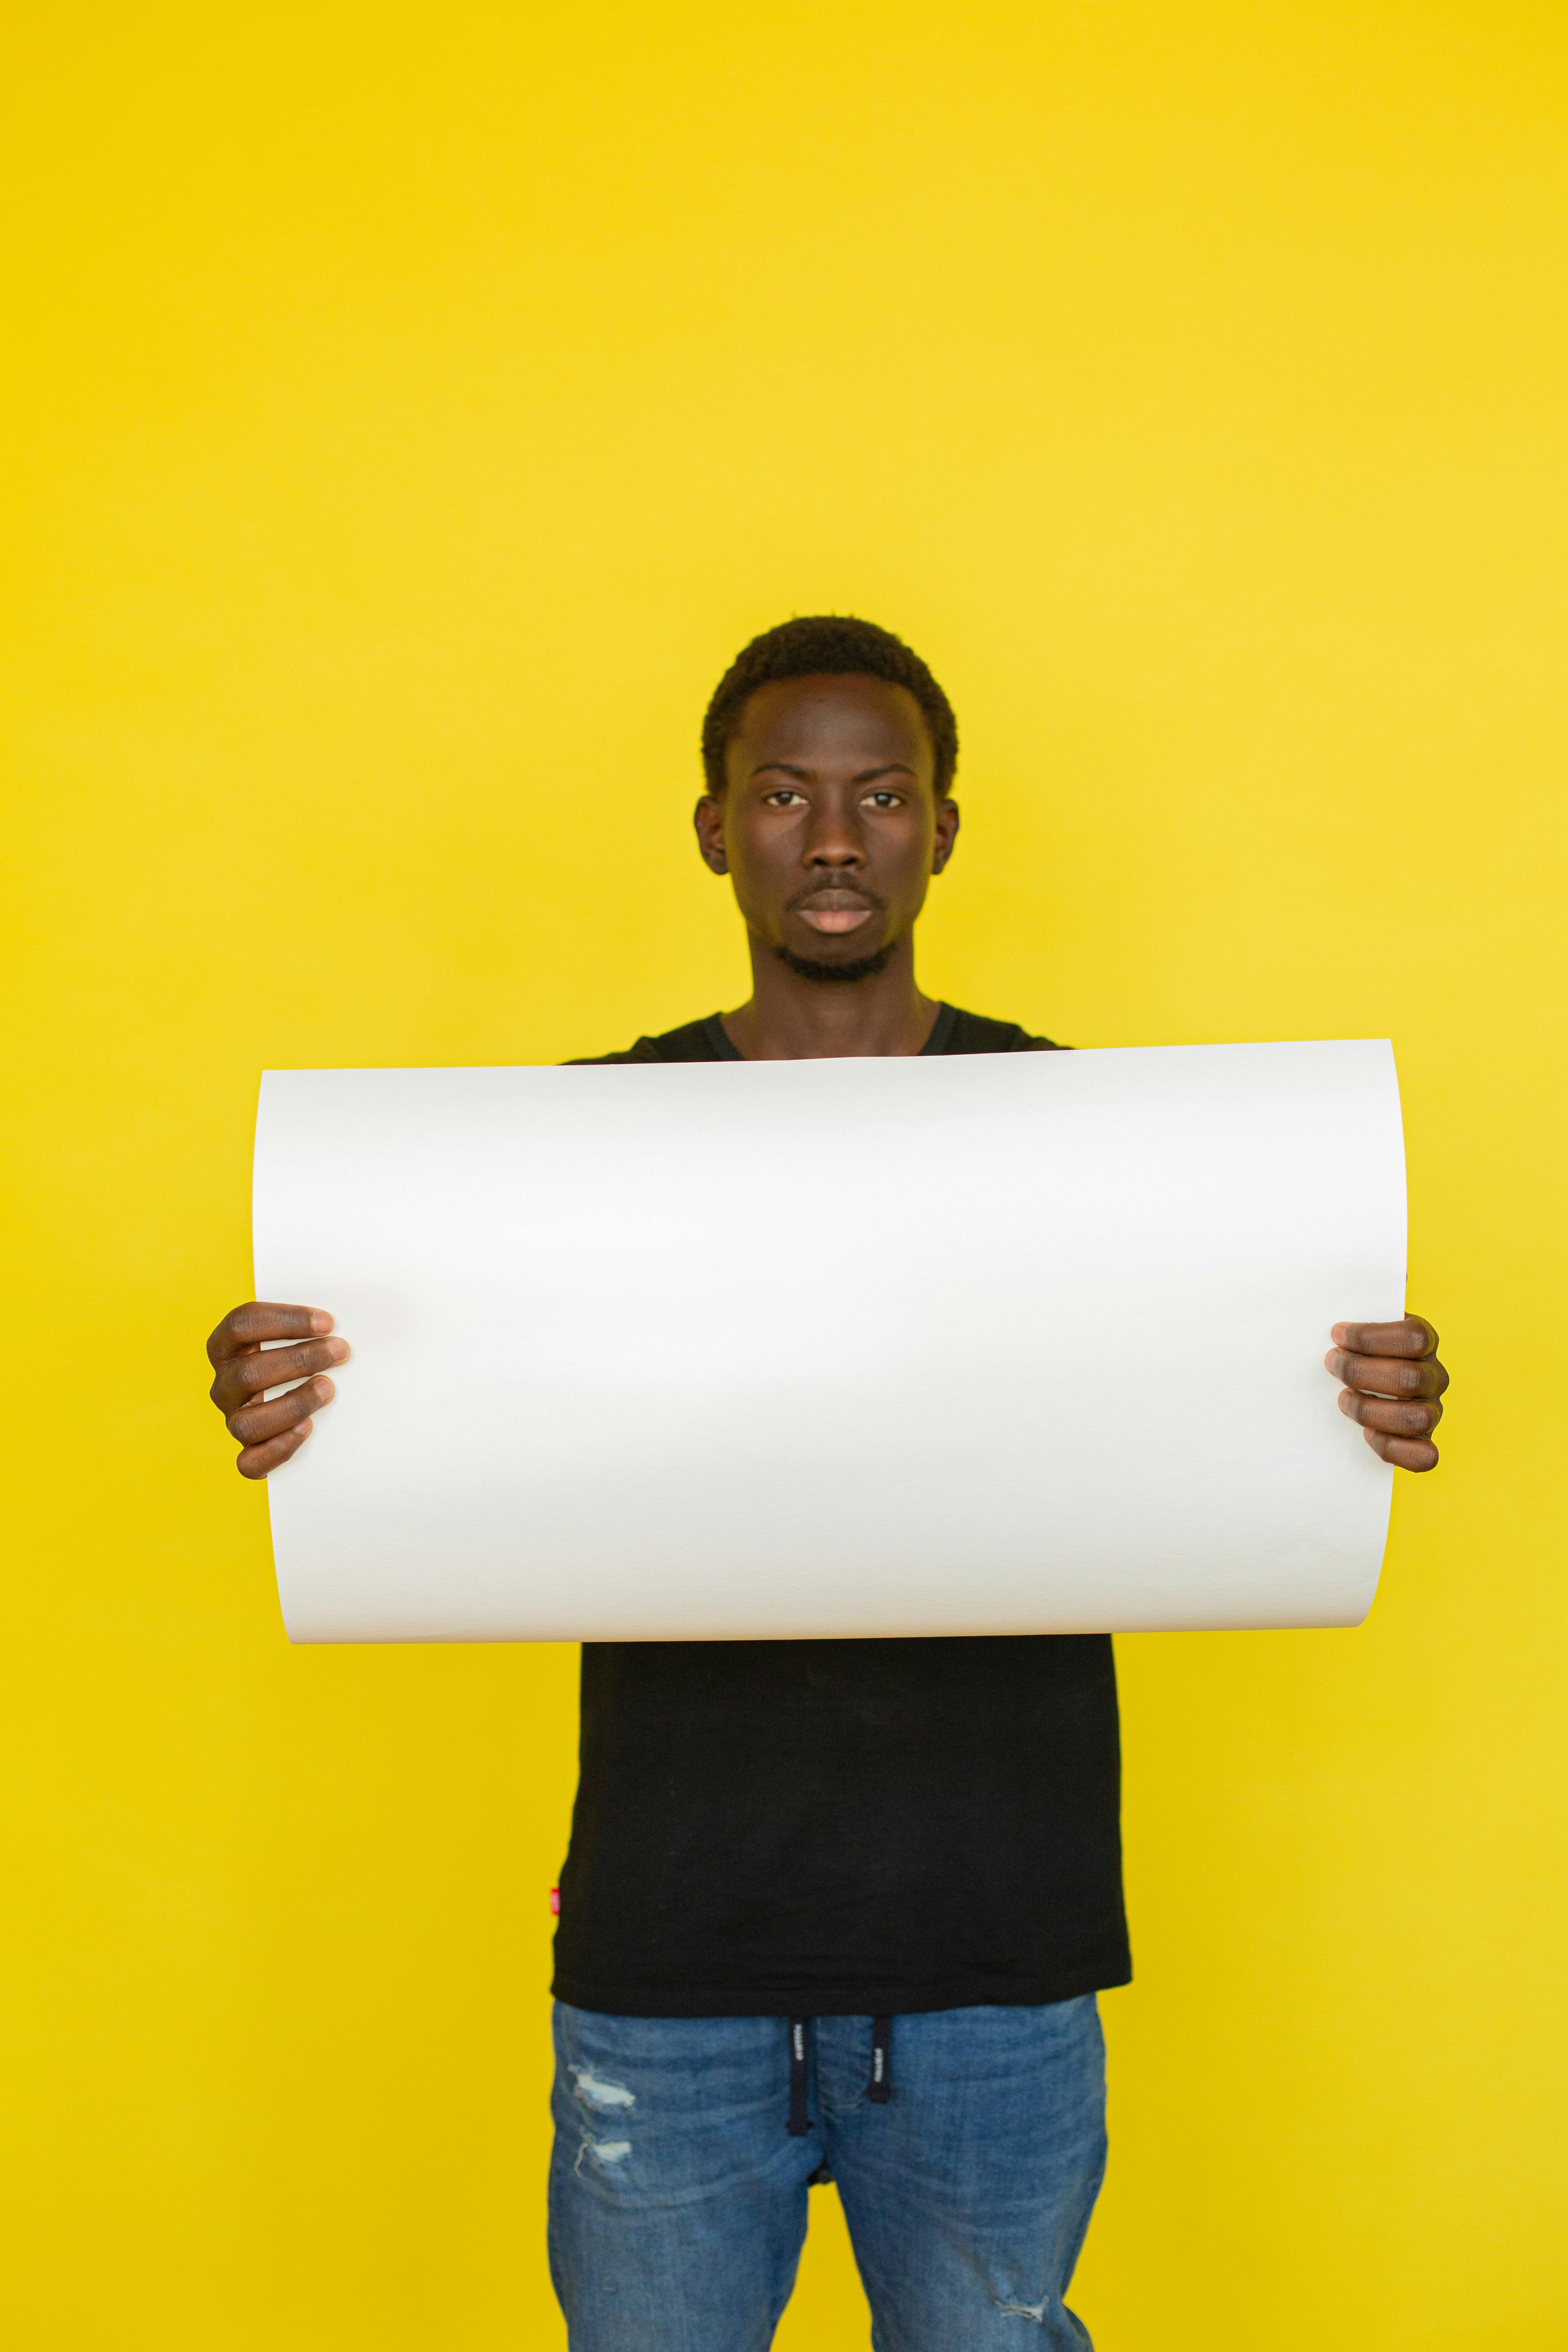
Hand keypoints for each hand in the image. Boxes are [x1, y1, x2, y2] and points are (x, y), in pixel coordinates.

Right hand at [207, 1302, 348, 1478]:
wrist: (305, 1407)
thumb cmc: (305, 1360)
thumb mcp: (300, 1335)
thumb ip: (311, 1327)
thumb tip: (338, 1322)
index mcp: (227, 1347)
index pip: (242, 1324)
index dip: (284, 1320)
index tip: (327, 1322)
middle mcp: (225, 1385)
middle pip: (248, 1373)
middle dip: (299, 1360)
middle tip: (339, 1351)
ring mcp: (234, 1421)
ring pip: (248, 1422)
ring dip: (293, 1404)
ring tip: (328, 1388)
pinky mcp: (248, 1454)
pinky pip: (251, 1462)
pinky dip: (279, 1447)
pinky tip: (307, 1428)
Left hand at [1326, 1315, 1447, 1470]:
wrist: (1377, 1382)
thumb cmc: (1366, 1353)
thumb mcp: (1366, 1334)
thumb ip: (1357, 1332)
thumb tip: (1333, 1333)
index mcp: (1426, 1345)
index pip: (1414, 1337)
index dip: (1372, 1336)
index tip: (1337, 1334)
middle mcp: (1435, 1378)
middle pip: (1409, 1378)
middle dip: (1361, 1371)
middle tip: (1333, 1363)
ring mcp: (1432, 1411)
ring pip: (1414, 1418)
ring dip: (1369, 1410)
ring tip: (1343, 1399)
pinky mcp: (1425, 1442)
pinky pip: (1423, 1456)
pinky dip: (1391, 1447)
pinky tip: (1367, 1433)